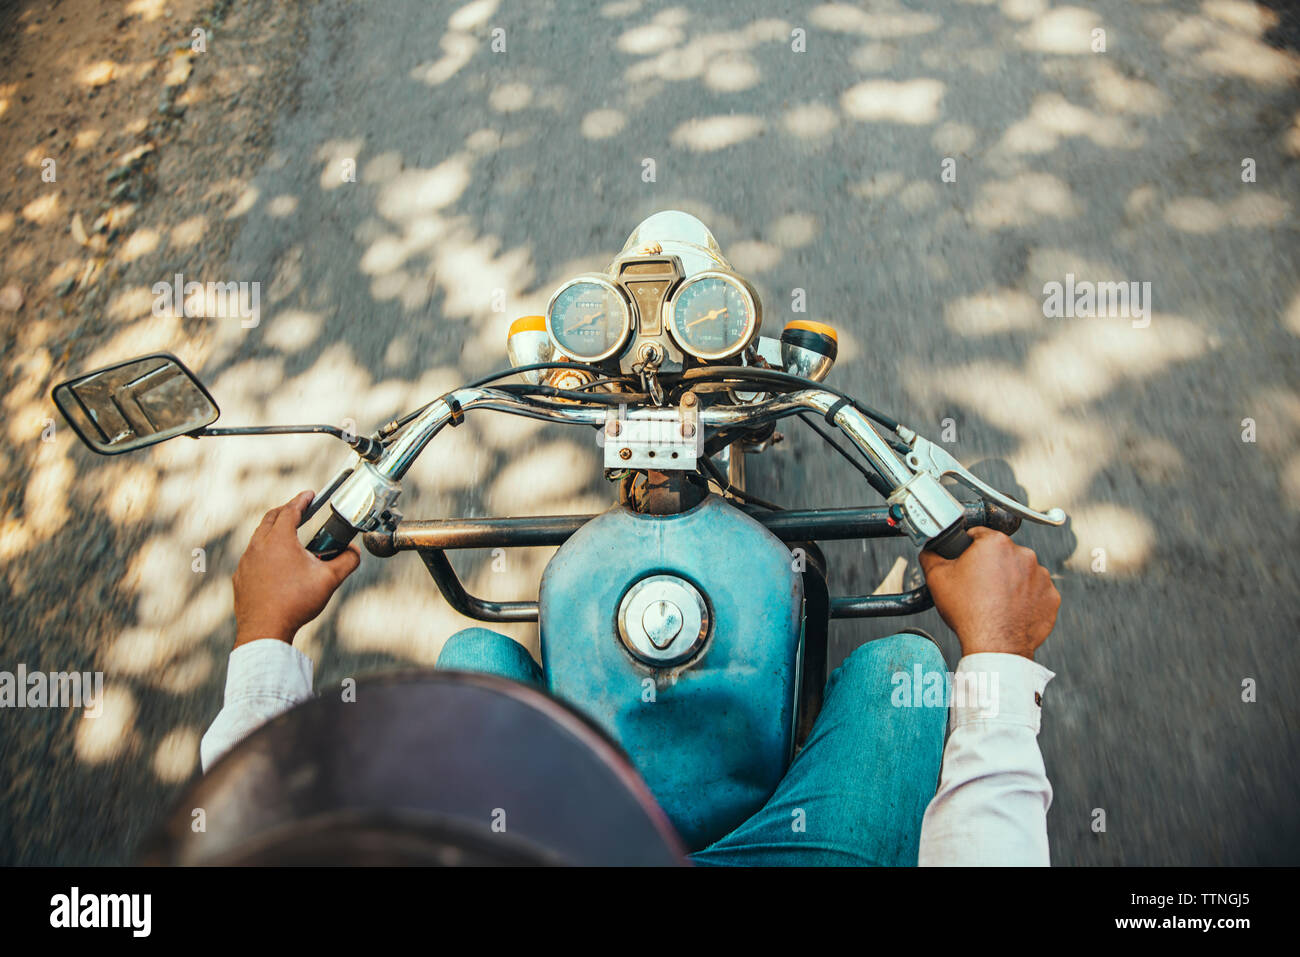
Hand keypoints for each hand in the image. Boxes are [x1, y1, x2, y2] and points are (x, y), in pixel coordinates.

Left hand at [232, 491, 360, 646]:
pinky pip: (252, 556)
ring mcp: (246, 561)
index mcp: (279, 539)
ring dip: (273, 531)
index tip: (309, 495)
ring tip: (288, 537)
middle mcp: (258, 545)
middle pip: (271, 518)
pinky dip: (264, 551)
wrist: (265, 629)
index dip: (302, 500)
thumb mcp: (329, 579)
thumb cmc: (295, 602)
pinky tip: (275, 564)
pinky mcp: (240, 576)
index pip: (291, 510)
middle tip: (299, 510)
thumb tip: (354, 552)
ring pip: (259, 537)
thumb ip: (347, 561)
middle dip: (285, 511)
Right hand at [918, 527, 1059, 659]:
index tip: (966, 560)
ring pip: (1021, 572)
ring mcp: (1041, 576)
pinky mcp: (1051, 596)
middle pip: (1002, 553)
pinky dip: (1026, 598)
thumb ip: (931, 556)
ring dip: (1010, 581)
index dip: (968, 548)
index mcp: (995, 543)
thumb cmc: (970, 613)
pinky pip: (1036, 592)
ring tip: (994, 600)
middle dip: (991, 566)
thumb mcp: (937, 579)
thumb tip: (930, 551)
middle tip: (978, 585)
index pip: (979, 534)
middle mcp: (1023, 554)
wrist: (995, 645)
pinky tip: (1010, 609)